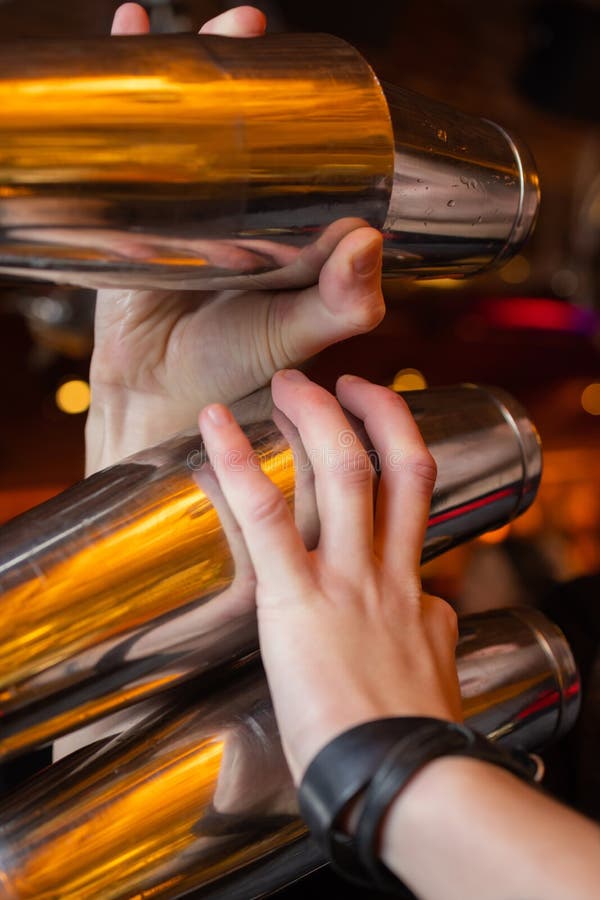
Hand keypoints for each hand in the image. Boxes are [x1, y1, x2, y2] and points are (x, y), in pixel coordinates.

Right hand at [87, 4, 384, 473]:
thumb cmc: (241, 376)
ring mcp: (181, 217)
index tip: (302, 63)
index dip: (298, 108)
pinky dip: (116, 111)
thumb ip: (343, 302)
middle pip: (233, 128)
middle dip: (232, 71)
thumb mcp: (300, 334)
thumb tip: (367, 238)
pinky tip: (116, 59)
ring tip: (164, 27)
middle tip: (241, 25)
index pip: (295, 154)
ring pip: (178, 135)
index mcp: (284, 232)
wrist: (166, 407)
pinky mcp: (128, 225)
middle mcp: (235, 215)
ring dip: (174, 77)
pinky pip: (123, 161)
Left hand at [199, 371, 460, 782]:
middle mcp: (385, 570)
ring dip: (316, 416)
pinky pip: (265, 519)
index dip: (400, 443)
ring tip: (289, 384)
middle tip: (340, 382)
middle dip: (368, 410)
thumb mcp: (436, 668)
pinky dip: (237, 465)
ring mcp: (345, 580)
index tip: (380, 422)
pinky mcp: (296, 603)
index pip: (415, 492)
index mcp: (413, 585)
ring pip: (342, 472)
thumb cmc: (407, 736)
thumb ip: (434, 629)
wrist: (402, 779)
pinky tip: (213, 426)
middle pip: (391, 463)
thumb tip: (433, 609)